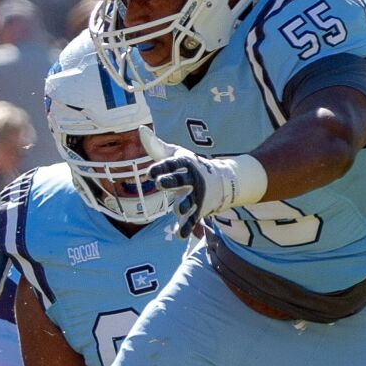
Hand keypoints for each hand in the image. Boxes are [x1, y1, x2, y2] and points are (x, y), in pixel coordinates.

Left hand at [148, 148, 265, 236]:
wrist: (225, 180)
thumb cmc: (191, 165)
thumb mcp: (176, 153)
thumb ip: (156, 146)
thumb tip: (141, 130)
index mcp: (184, 164)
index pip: (170, 165)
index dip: (160, 169)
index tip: (149, 174)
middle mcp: (191, 180)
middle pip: (180, 181)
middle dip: (171, 182)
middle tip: (161, 184)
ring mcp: (196, 196)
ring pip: (188, 202)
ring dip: (183, 206)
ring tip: (179, 209)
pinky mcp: (199, 210)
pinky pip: (192, 220)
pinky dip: (186, 228)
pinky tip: (179, 236)